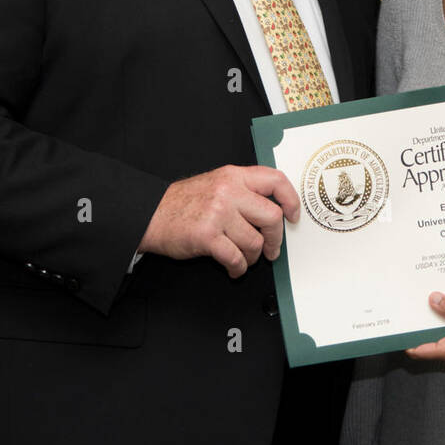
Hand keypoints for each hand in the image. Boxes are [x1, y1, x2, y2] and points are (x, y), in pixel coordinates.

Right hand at [138, 164, 298, 278]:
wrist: (150, 214)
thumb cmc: (183, 202)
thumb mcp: (216, 183)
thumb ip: (243, 189)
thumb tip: (275, 208)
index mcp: (234, 176)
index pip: (275, 180)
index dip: (291, 199)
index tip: (293, 215)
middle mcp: (229, 191)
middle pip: (272, 217)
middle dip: (275, 239)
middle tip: (271, 249)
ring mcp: (218, 213)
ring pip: (255, 242)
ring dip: (253, 257)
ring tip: (244, 258)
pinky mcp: (207, 236)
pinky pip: (236, 258)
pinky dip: (238, 268)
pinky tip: (234, 267)